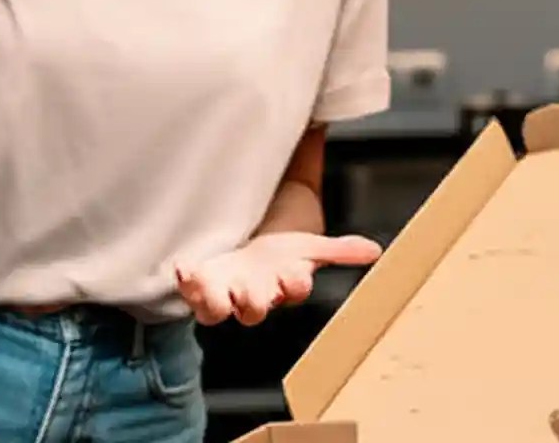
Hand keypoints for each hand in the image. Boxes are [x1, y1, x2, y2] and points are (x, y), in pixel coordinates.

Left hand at [175, 232, 382, 326]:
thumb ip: (339, 250)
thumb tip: (376, 251)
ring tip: (209, 286)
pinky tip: (182, 266)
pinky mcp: (201, 288)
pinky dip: (185, 280)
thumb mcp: (306, 247)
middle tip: (249, 289)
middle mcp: (254, 296)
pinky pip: (190, 292)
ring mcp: (226, 295)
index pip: (294, 289)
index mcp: (283, 286)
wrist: (245, 258)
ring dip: (213, 301)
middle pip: (255, 309)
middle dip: (253, 300)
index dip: (294, 284)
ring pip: (218, 311)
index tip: (292, 274)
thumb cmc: (276, 258)